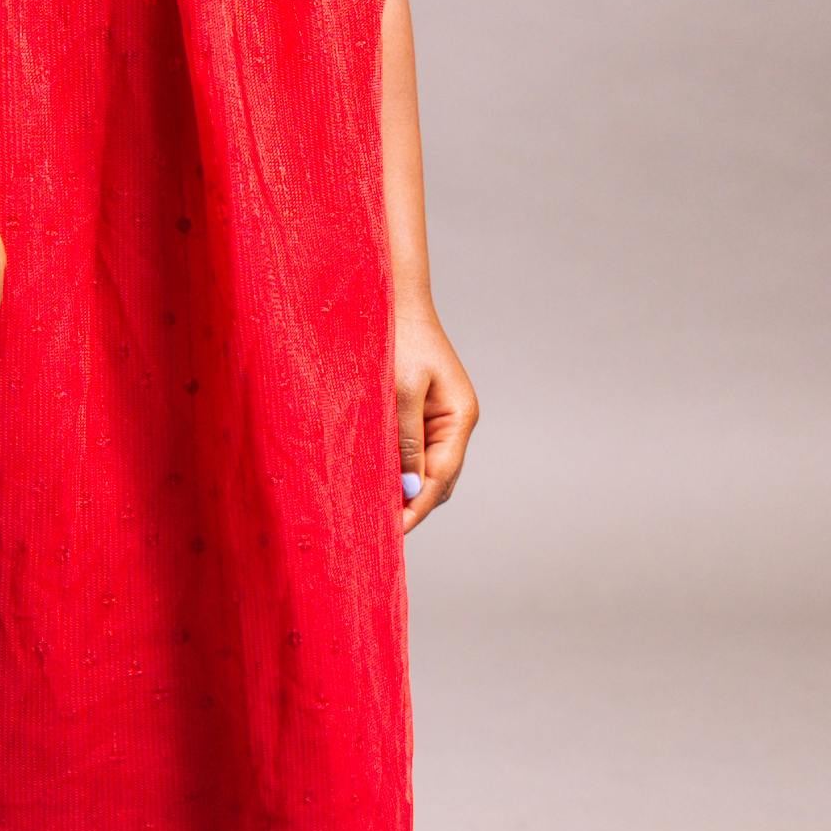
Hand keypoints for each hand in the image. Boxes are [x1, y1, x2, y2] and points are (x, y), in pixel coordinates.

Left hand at [393, 300, 476, 530]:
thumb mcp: (400, 389)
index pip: (440, 477)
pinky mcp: (419, 410)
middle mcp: (454, 421)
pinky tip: (373, 480)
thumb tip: (407, 488)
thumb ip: (405, 440)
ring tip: (372, 514)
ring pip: (424, 468)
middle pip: (437, 480)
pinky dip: (396, 469)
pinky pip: (411, 450)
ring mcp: (438, 416)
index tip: (392, 534)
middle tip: (377, 532)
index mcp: (458, 416)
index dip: (416, 508)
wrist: (391, 296)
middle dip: (411, 506)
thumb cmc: (397, 337)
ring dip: (402, 490)